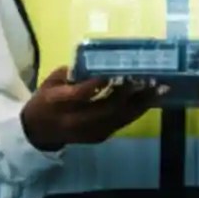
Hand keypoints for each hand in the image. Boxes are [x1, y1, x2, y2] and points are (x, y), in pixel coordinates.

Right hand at [20, 66, 160, 151]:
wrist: (39, 132)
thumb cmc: (46, 99)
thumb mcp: (51, 81)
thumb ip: (72, 72)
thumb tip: (98, 60)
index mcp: (56, 102)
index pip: (80, 94)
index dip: (98, 83)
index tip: (114, 70)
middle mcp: (75, 120)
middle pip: (106, 108)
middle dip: (130, 93)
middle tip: (149, 78)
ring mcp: (88, 132)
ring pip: (118, 118)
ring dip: (141, 103)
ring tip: (159, 89)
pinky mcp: (99, 137)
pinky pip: (121, 123)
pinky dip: (136, 111)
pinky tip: (150, 99)